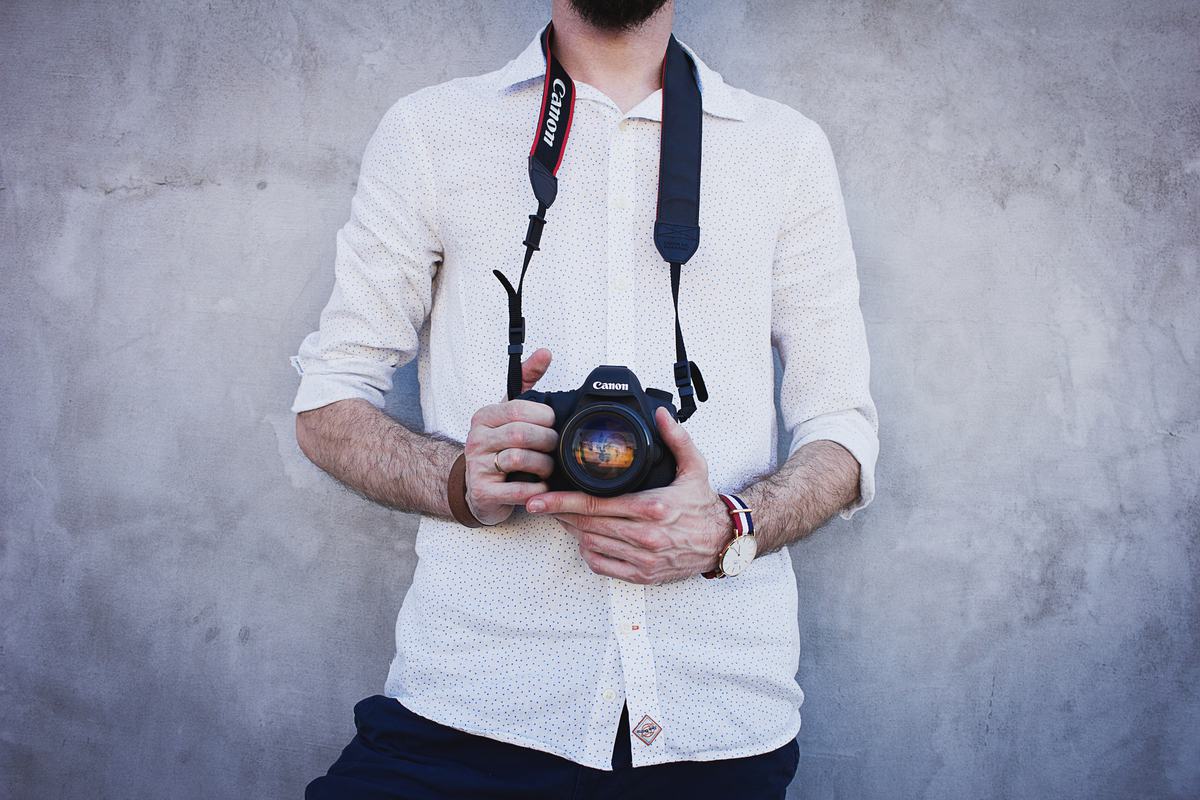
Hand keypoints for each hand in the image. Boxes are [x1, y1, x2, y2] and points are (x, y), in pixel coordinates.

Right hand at [463, 348, 557, 524]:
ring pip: (519, 459)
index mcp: (485, 416)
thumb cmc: (498, 447)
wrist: (477, 489)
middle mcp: (477, 439)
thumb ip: (526, 381)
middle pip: (521, 434)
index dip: (544, 417)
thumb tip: (544, 353)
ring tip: (548, 467)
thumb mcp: (508, 413)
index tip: (552, 424)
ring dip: (543, 465)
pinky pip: (518, 490)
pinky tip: (541, 486)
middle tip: (555, 448)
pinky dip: (536, 488)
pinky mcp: (484, 492)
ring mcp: (478, 466)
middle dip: (547, 441)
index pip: (519, 409)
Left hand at [525, 406, 731, 583]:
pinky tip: (586, 540)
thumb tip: (661, 414)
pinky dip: (589, 553)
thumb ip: (676, 438)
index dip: (562, 501)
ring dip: (573, 532)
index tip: (541, 498)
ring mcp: (643, 558)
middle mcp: (645, 535)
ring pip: (591, 545)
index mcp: (652, 507)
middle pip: (586, 525)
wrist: (723, 541)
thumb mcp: (694, 466)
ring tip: (564, 517)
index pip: (595, 503)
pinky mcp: (643, 575)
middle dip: (560, 514)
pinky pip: (603, 566)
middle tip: (543, 504)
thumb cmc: (702, 504)